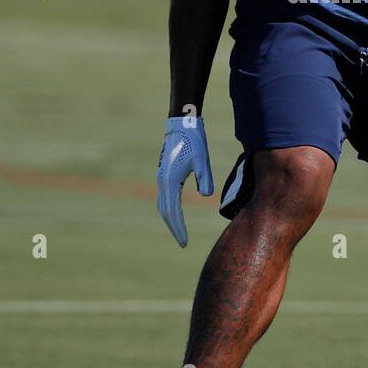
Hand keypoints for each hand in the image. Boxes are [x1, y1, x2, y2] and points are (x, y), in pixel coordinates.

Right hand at [156, 116, 213, 247]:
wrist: (181, 124)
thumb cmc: (194, 141)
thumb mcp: (203, 160)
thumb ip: (205, 179)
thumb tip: (206, 195)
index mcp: (170, 180)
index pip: (173, 212)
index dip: (179, 228)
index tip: (184, 242)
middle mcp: (162, 181)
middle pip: (165, 212)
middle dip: (174, 228)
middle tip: (183, 243)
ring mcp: (161, 178)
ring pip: (162, 205)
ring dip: (170, 220)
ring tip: (179, 233)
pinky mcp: (164, 174)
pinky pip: (164, 198)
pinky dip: (168, 210)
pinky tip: (175, 215)